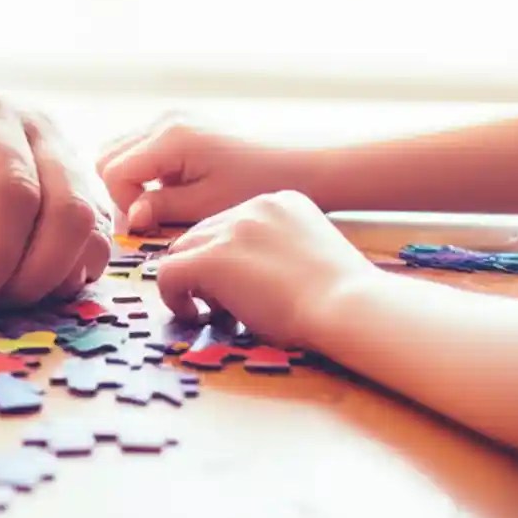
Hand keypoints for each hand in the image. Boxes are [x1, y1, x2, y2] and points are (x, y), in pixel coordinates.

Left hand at [0, 96, 112, 319]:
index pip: (12, 193)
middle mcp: (37, 128)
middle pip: (70, 211)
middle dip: (29, 278)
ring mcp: (66, 158)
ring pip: (93, 230)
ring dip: (52, 281)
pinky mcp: (79, 191)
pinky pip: (96, 243)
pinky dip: (65, 277)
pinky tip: (17, 284)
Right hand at [96, 117, 310, 232]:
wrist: (294, 164)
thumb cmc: (255, 185)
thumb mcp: (205, 206)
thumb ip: (161, 208)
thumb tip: (131, 216)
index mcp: (170, 138)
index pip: (114, 172)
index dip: (123, 204)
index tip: (150, 223)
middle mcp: (164, 120)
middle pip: (106, 157)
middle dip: (120, 191)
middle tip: (150, 215)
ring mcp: (170, 117)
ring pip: (118, 150)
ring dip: (130, 180)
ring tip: (161, 203)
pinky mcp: (178, 123)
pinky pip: (139, 146)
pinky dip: (144, 170)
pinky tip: (172, 189)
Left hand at [156, 191, 376, 346]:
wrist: (349, 307)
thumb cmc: (342, 298)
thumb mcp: (309, 257)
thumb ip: (277, 252)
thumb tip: (244, 275)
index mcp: (281, 201)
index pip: (232, 222)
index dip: (229, 256)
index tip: (243, 285)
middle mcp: (253, 206)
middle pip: (203, 233)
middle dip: (207, 267)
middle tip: (227, 303)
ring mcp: (231, 229)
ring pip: (184, 250)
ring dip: (193, 281)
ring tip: (215, 311)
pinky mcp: (213, 258)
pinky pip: (169, 273)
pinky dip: (173, 296)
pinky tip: (193, 315)